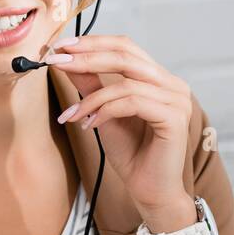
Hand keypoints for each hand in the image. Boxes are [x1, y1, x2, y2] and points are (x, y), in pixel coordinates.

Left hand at [47, 34, 193, 214]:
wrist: (149, 192)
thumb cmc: (132, 155)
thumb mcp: (103, 113)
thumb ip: (90, 85)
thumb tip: (66, 59)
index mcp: (159, 79)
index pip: (126, 46)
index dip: (93, 42)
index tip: (60, 46)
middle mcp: (172, 84)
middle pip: (126, 55)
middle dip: (86, 57)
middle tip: (56, 60)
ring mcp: (177, 100)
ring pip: (125, 83)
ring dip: (91, 97)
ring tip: (71, 115)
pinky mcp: (174, 118)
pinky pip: (132, 102)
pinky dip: (105, 111)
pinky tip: (89, 124)